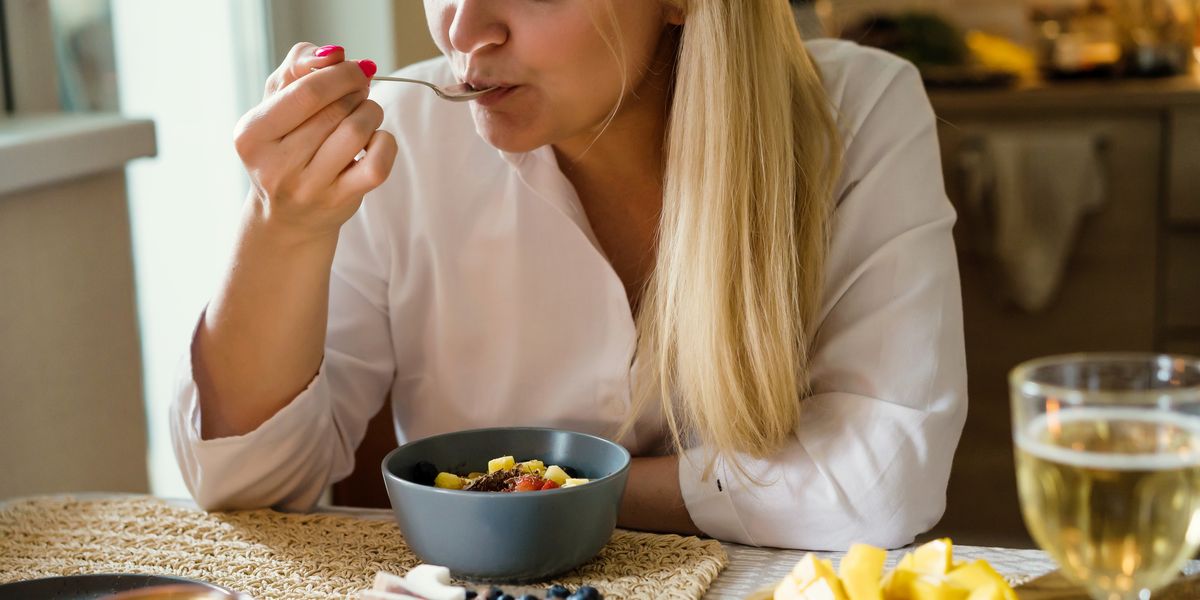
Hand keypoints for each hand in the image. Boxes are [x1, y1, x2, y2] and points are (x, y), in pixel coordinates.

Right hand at [233, 42, 397, 240]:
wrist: (288, 215)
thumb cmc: (284, 146)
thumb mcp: (276, 102)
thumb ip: (298, 66)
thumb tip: (334, 54)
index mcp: (251, 134)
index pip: (307, 91)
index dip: (340, 73)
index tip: (354, 68)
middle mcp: (275, 165)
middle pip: (335, 108)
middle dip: (356, 90)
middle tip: (360, 90)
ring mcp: (309, 187)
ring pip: (357, 130)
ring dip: (371, 112)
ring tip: (364, 114)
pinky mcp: (340, 201)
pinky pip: (377, 164)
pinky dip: (385, 142)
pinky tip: (374, 141)